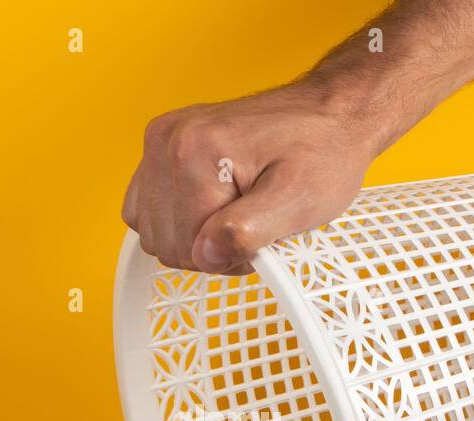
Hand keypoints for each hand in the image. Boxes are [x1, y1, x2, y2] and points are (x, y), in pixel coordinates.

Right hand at [121, 84, 377, 274]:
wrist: (329, 112)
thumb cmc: (322, 152)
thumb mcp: (300, 200)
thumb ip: (249, 232)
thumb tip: (205, 255)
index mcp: (196, 153)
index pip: (190, 247)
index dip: (230, 256)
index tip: (262, 235)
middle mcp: (168, 142)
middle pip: (167, 242)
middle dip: (211, 248)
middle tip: (252, 224)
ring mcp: (160, 141)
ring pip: (155, 232)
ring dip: (195, 236)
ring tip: (236, 213)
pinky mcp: (161, 146)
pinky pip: (145, 210)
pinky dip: (177, 221)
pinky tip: (211, 207)